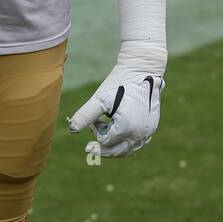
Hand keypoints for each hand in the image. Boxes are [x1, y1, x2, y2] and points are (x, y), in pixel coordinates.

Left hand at [66, 0, 166, 158]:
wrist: (142, 69)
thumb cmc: (119, 82)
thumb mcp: (99, 99)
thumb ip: (85, 116)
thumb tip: (71, 130)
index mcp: (126, 128)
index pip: (105, 142)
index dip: (96, 132)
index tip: (95, 119)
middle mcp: (140, 133)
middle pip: (117, 151)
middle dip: (102, 148)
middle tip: (88, 149)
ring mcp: (148, 131)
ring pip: (128, 149)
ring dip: (114, 145)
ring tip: (105, 135)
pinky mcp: (152, 127)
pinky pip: (138, 143)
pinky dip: (126, 143)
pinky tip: (118, 136)